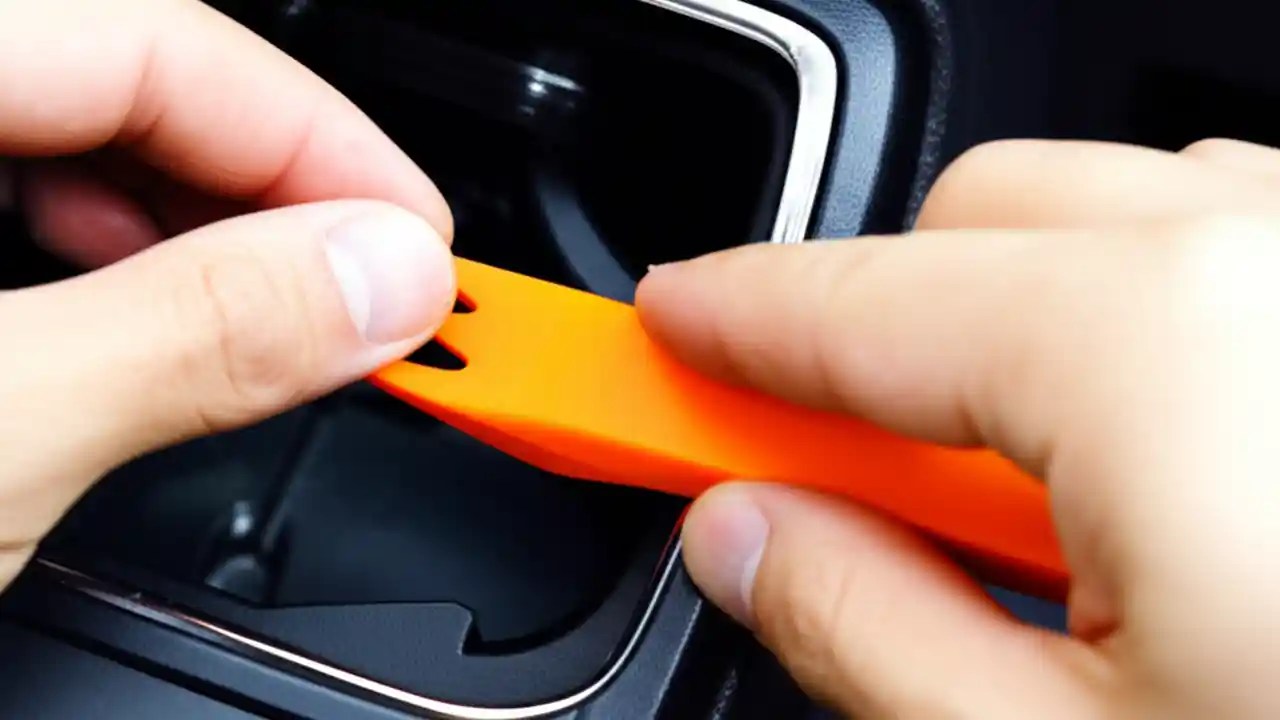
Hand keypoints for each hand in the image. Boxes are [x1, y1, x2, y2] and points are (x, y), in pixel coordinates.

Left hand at [0, 0, 454, 589]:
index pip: (159, 38)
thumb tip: (378, 277)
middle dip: (270, 183)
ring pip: (66, 116)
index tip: (423, 245)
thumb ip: (192, 335)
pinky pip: (4, 170)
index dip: (323, 140)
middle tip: (368, 285)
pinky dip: (92, 236)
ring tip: (268, 301)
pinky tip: (124, 296)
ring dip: (187, 211)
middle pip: (122, 66)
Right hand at [637, 138, 1279, 718]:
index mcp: (1169, 346)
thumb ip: (867, 630)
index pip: (857, 302)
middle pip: (978, 222)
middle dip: (879, 330)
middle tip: (832, 471)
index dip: (727, 322)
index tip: (661, 341)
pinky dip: (1149, 337)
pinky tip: (1169, 487)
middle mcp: (1274, 257)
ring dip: (1020, 334)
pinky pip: (1231, 258)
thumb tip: (747, 539)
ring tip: (1030, 513)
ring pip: (1111, 226)